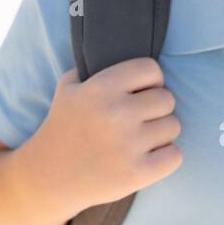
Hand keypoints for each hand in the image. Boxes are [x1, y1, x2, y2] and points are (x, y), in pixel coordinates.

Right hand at [34, 57, 182, 213]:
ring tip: (140, 139)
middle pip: (167, 99)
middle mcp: (116, 113)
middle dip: (156, 108)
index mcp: (100, 88)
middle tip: (140, 119)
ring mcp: (128, 145)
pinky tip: (146, 157)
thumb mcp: (68, 87)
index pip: (151, 69)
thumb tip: (123, 46)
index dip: (150, 80)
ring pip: (173, 126)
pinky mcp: (137, 173)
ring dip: (161, 133)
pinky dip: (165, 156)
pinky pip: (175, 155)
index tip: (140, 92)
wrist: (48, 178)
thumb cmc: (64, 127)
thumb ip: (94, 65)